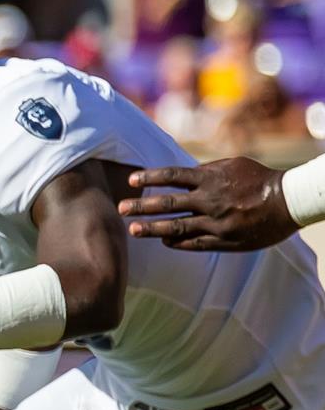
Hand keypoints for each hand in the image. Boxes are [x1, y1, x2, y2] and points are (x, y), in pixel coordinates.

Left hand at [121, 158, 295, 251]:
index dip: (149, 177)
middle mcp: (209, 200)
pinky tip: (163, 241)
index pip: (172, 176)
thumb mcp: (232, 165)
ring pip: (176, 226)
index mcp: (210, 178)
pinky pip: (193, 243)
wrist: (289, 201)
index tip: (131, 180)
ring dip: (152, 229)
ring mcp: (215, 222)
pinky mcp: (223, 240)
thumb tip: (178, 175)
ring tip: (132, 229)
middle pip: (167, 203)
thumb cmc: (259, 179)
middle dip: (141, 206)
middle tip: (121, 208)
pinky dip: (176, 242)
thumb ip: (205, 171)